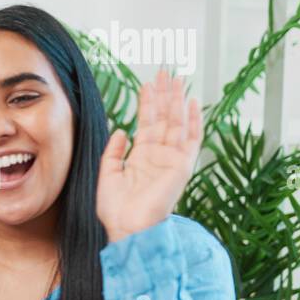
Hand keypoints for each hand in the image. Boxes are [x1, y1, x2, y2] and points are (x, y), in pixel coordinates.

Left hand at [96, 70, 200, 244]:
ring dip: (177, 101)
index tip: (147, 83)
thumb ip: (114, 151)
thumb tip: (122, 130)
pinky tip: (192, 102)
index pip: (147, 123)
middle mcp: (159, 156)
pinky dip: (193, 121)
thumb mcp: (107, 174)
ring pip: (177, 123)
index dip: (148, 103)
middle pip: (164, 118)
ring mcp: (171, 160)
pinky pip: (191, 140)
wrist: (125, 228)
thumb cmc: (114, 208)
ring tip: (175, 79)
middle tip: (164, 71)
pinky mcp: (181, 167)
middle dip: (164, 95)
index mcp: (141, 157)